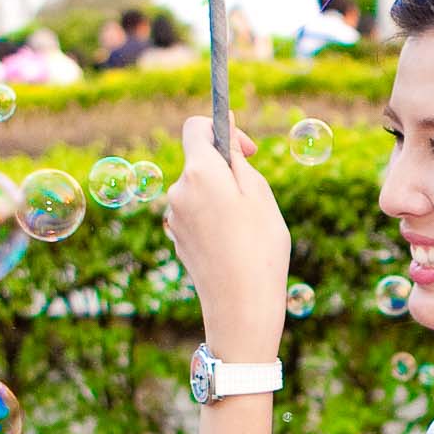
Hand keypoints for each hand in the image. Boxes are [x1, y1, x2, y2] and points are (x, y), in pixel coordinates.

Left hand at [164, 115, 291, 361]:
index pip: (196, 127)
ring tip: (247, 227)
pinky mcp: (177, 239)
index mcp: (199, 172)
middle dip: (226, 169)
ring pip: (200, 190)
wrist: (240, 306)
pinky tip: (233, 243)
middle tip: (256, 197)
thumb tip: (225, 132)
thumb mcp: (259, 194)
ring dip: (222, 197)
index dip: (222, 129)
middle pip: (200, 162)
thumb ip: (238, 157)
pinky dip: (214, 219)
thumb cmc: (258, 247)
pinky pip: (196, 214)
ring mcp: (174, 217)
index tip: (247, 149)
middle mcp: (178, 191)